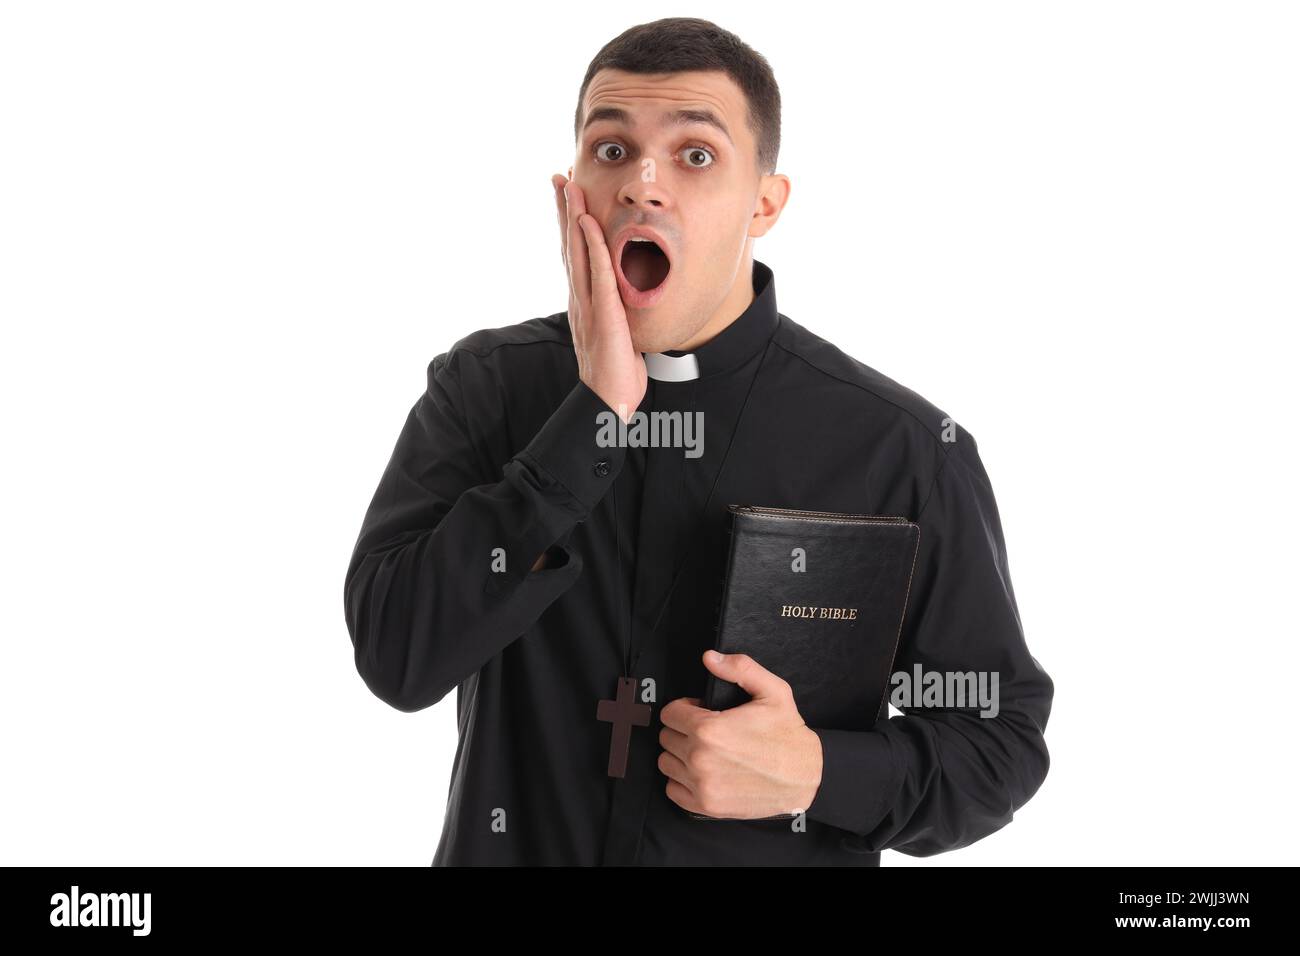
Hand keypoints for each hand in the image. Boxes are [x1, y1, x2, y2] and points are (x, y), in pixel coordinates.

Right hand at [551, 173, 646, 421]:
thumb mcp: (615, 332)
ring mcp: (587, 304)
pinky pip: (597, 273)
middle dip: (564, 209)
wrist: (608, 401)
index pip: (574, 255)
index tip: (568, 195)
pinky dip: (593, 246)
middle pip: (568, 246)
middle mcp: (579, 298)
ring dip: (572, 216)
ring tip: (569, 185)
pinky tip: (588, 223)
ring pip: (577, 252)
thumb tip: (622, 300)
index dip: (570, 224)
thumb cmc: (615, 371)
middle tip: (559, 176)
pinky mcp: (602, 313)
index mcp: (582, 301)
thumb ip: (614, 312)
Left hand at [657, 651, 823, 819]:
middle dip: (683, 730)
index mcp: (709, 729)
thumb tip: (710, 658)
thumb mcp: (773, 691)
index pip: (669, 713)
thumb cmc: (788, 735)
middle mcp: (700, 758)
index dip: (685, 708)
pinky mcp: (706, 806)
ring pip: (666, 763)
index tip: (700, 712)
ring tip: (704, 751)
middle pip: (667, 737)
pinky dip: (682, 781)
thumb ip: (740, 668)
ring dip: (680, 755)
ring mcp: (701, 785)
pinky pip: (673, 790)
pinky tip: (702, 772)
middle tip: (706, 731)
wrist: (805, 777)